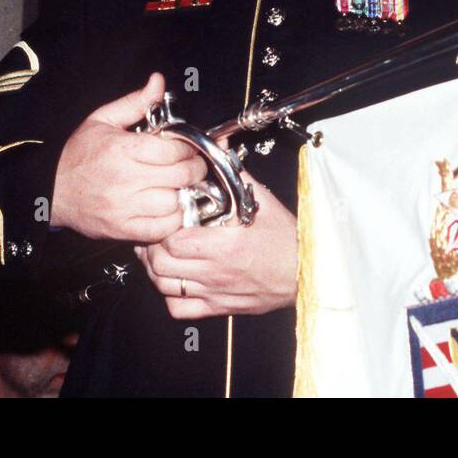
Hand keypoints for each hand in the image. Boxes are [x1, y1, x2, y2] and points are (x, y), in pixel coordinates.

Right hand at [50, 73, 208, 243]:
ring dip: (184, 195)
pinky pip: (162, 229)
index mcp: (123, 149)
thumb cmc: (78, 154)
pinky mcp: (123, 229)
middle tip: (192, 166)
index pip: (173, 149)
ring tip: (179, 187)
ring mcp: (125, 207)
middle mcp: (126, 179)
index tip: (188, 147)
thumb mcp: (103, 120)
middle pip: (181, 176)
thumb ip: (135, 102)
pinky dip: (172, 220)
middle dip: (194, 169)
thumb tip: (158, 81)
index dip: (188, 147)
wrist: (50, 190)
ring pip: (175, 203)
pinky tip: (168, 208)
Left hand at [136, 180, 297, 318]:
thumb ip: (237, 176)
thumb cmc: (287, 240)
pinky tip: (175, 281)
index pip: (173, 241)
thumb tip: (222, 149)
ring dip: (155, 270)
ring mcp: (215, 292)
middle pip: (161, 265)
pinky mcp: (218, 307)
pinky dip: (170, 297)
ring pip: (165, 287)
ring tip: (157, 255)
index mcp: (224, 246)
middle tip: (153, 234)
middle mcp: (215, 272)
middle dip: (151, 248)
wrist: (306, 272)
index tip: (164, 217)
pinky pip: (180, 309)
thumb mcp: (264, 202)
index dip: (162, 228)